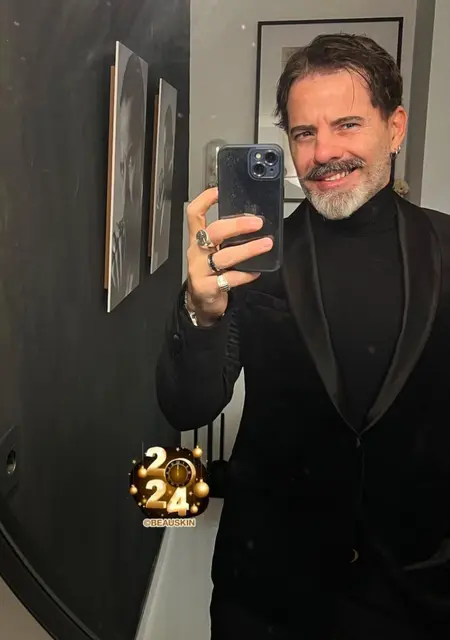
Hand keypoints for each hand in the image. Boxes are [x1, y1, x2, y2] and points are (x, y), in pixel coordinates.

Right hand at [186, 187, 272, 325]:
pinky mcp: (207, 287)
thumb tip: (253, 222)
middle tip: (257, 223)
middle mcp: (196, 252)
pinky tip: (256, 272)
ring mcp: (200, 270)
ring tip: (266, 244)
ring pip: (224, 256)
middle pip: (213, 232)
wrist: (201, 303)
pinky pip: (229, 279)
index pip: (194, 214)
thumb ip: (226, 239)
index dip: (205, 200)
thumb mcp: (213, 252)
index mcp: (197, 239)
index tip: (220, 191)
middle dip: (236, 225)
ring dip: (248, 249)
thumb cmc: (211, 273)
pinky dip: (245, 275)